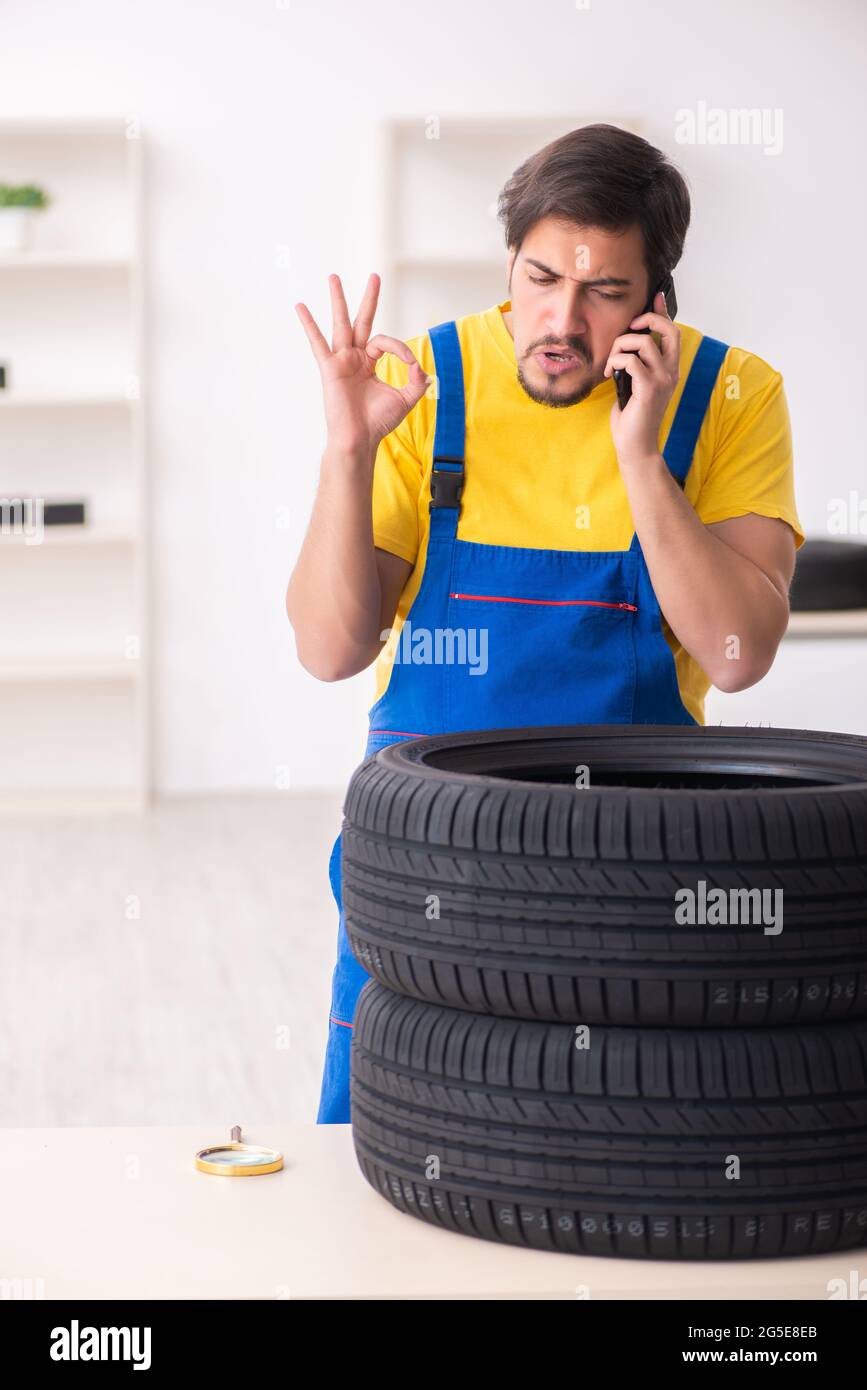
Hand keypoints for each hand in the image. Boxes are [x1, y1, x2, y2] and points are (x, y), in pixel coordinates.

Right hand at [295, 273, 429, 456]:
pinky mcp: (330, 368)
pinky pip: (317, 343)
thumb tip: (423, 367)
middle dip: (369, 299)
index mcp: (369, 363)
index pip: (386, 342)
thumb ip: (416, 382)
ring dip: (338, 300)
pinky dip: (309, 324)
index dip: (401, 349)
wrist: (359, 439)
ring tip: (334, 277)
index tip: (410, 363)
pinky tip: (300, 306)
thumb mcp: (405, 399)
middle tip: (375, 276)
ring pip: (340, 324)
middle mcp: (354, 358)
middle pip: (362, 321)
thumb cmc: (378, 422)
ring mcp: (341, 361)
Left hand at [603, 291, 680, 470]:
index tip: (655, 298)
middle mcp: (671, 372)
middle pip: (669, 330)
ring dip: (621, 346)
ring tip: (612, 362)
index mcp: (670, 369)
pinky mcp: (649, 390)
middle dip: (647, 320)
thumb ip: (636, 364)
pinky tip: (609, 374)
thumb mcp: (635, 384)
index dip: (663, 312)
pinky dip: (616, 362)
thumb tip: (626, 343)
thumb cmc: (632, 415)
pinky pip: (631, 361)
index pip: (673, 333)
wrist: (635, 444)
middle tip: (629, 328)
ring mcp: (662, 381)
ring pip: (644, 342)